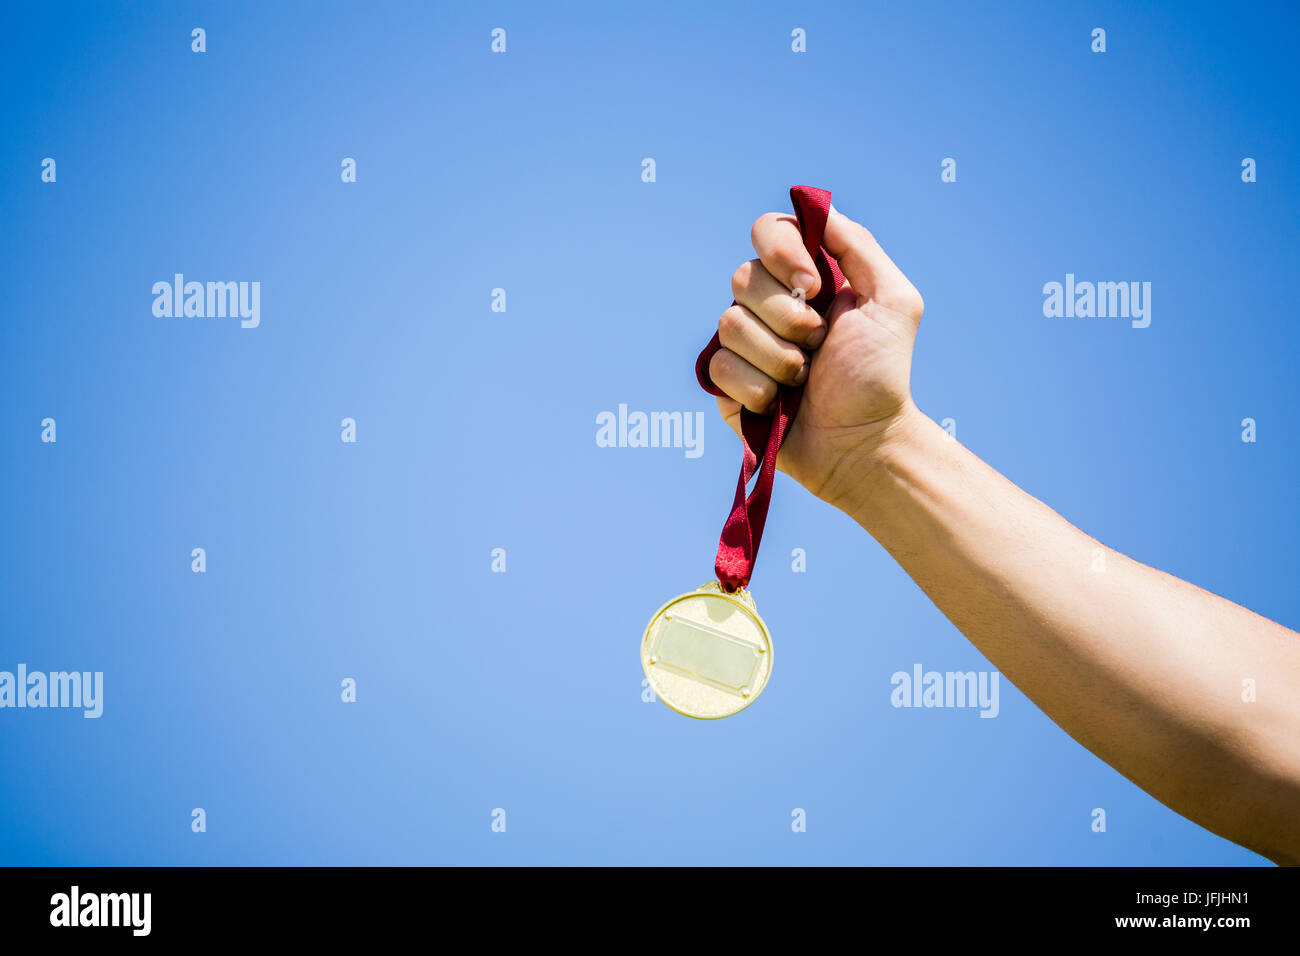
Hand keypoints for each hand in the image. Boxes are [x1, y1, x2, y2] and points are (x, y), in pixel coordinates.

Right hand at [708, 204, 924, 509]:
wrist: (864, 443)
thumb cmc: (881, 375)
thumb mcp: (892, 300)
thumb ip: (857, 245)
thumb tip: (813, 207)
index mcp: (803, 278)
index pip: (766, 231)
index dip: (782, 252)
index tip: (815, 286)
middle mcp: (767, 305)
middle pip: (743, 277)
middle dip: (789, 317)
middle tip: (820, 345)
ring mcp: (743, 344)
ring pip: (730, 324)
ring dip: (778, 358)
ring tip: (804, 379)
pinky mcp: (725, 384)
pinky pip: (719, 367)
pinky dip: (757, 388)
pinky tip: (780, 403)